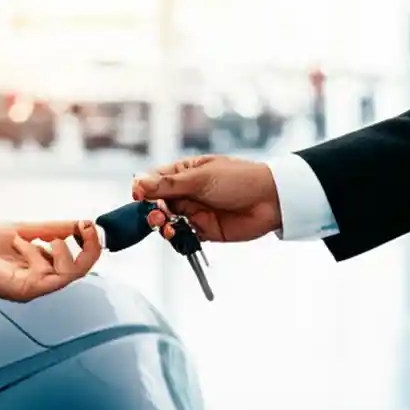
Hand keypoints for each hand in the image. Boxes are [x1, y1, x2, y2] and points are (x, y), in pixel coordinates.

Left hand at [0, 220, 101, 301]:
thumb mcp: (19, 230)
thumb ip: (49, 229)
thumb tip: (79, 223)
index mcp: (38, 268)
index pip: (75, 261)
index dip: (87, 242)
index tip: (88, 222)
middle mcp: (39, 280)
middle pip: (82, 269)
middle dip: (92, 246)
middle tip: (88, 226)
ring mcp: (33, 287)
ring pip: (74, 274)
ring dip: (68, 249)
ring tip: (50, 237)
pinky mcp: (25, 289)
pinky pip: (53, 275)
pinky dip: (48, 254)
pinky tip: (27, 243)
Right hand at [131, 155, 280, 242]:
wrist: (270, 201)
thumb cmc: (240, 179)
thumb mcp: (201, 178)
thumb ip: (170, 184)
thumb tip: (139, 182)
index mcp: (185, 172)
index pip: (154, 180)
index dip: (144, 189)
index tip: (138, 196)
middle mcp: (186, 192)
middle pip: (157, 202)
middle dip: (152, 210)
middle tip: (156, 215)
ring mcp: (194, 211)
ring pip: (167, 220)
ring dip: (162, 224)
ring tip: (166, 225)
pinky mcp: (203, 229)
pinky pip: (182, 235)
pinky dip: (176, 237)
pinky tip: (177, 234)